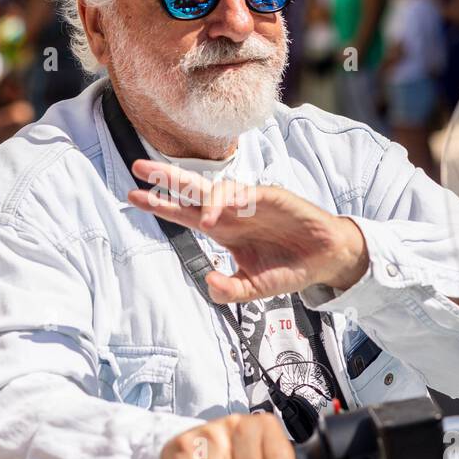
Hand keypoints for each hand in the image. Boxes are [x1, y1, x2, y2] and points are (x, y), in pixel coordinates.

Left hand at [127, 159, 368, 304]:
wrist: (325, 258)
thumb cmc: (288, 268)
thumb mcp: (255, 289)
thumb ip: (231, 291)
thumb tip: (209, 284)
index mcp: (223, 229)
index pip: (184, 213)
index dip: (160, 205)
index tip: (133, 196)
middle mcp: (231, 212)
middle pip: (192, 190)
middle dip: (165, 179)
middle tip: (137, 167)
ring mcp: (250, 202)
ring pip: (217, 189)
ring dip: (203, 199)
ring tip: (201, 218)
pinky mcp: (273, 197)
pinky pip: (247, 194)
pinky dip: (232, 201)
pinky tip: (223, 211)